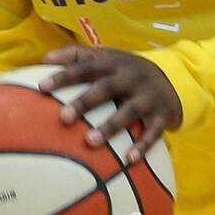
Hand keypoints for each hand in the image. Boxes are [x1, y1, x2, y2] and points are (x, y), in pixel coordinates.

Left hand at [38, 46, 181, 163]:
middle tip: (63, 118)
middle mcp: (130, 77)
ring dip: (110, 126)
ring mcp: (147, 96)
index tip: (42, 87)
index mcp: (112, 63)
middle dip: (84, 102)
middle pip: (106, 88)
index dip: (64, 76)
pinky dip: (142, 146)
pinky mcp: (161, 115)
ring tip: (90, 142)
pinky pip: (152, 132)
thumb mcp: (106, 57)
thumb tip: (45, 59)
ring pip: (128, 112)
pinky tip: (129, 160)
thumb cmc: (124, 71)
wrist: (173, 78)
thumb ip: (76, 55)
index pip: (85, 67)